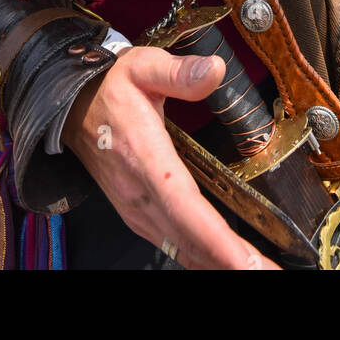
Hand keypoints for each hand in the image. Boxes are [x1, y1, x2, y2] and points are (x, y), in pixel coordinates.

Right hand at [62, 46, 279, 270]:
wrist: (68, 104)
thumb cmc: (107, 87)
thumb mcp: (142, 66)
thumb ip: (179, 72)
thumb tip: (214, 70)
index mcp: (145, 159)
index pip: (186, 210)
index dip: (219, 242)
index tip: (248, 263)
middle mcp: (138, 194)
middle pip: (190, 241)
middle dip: (231, 262)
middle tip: (271, 273)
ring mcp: (135, 209)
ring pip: (181, 249)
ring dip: (216, 264)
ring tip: (254, 271)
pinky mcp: (135, 213)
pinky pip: (171, 245)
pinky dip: (199, 259)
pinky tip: (219, 264)